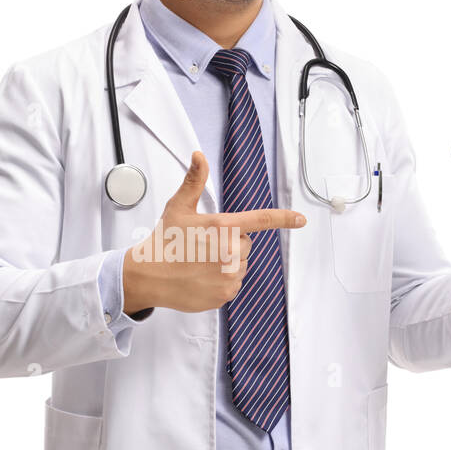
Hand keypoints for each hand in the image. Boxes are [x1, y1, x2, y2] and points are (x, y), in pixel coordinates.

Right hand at [122, 151, 306, 313]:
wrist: (148, 276)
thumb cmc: (164, 240)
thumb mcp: (179, 207)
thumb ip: (194, 181)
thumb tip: (198, 155)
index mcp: (222, 227)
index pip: (261, 220)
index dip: (284, 219)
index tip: (301, 220)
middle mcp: (230, 252)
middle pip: (245, 245)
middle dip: (230, 244)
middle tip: (203, 246)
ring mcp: (229, 275)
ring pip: (240, 265)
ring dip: (226, 264)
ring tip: (200, 263)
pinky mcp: (225, 294)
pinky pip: (233, 285)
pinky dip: (221, 282)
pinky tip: (201, 278)